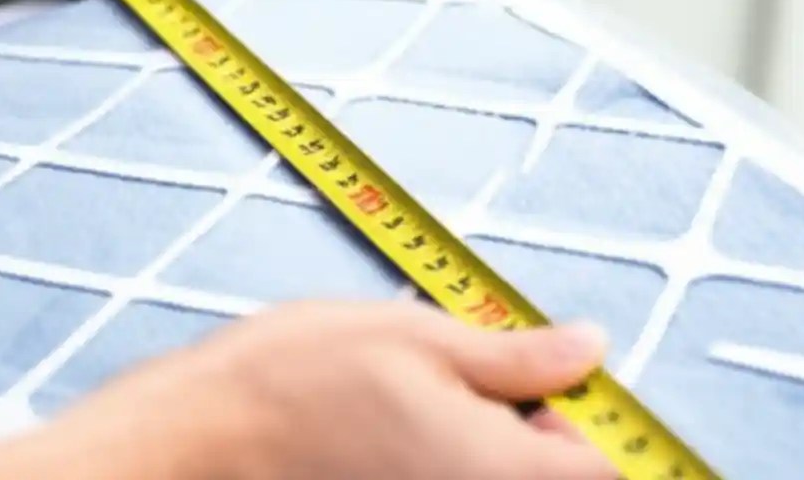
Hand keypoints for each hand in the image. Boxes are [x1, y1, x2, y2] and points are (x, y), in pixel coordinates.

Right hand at [44, 300, 617, 478]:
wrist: (199, 443)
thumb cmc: (296, 384)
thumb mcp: (415, 337)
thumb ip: (514, 354)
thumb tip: (587, 345)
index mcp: (500, 470)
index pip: (604, 462)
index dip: (585, 412)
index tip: (541, 372)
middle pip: (553, 476)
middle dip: (527, 423)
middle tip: (463, 376)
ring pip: (494, 478)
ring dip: (480, 441)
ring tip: (413, 399)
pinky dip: (440, 460)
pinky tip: (389, 430)